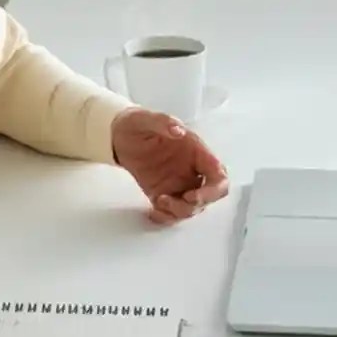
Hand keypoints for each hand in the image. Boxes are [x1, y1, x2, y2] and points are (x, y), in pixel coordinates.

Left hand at [111, 108, 228, 224]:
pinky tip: (153, 212)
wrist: (118, 136)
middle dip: (194, 205)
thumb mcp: (146, 119)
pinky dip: (166, 217)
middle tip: (171, 201)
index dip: (213, 190)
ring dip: (178, 212)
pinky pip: (173, 212)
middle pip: (209, 196)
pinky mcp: (164, 193)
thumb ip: (163, 122)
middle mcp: (192, 170)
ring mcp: (179, 184)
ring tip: (158, 201)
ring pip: (192, 207)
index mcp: (196, 151)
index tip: (192, 196)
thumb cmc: (136, 124)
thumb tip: (178, 130)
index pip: (218, 174)